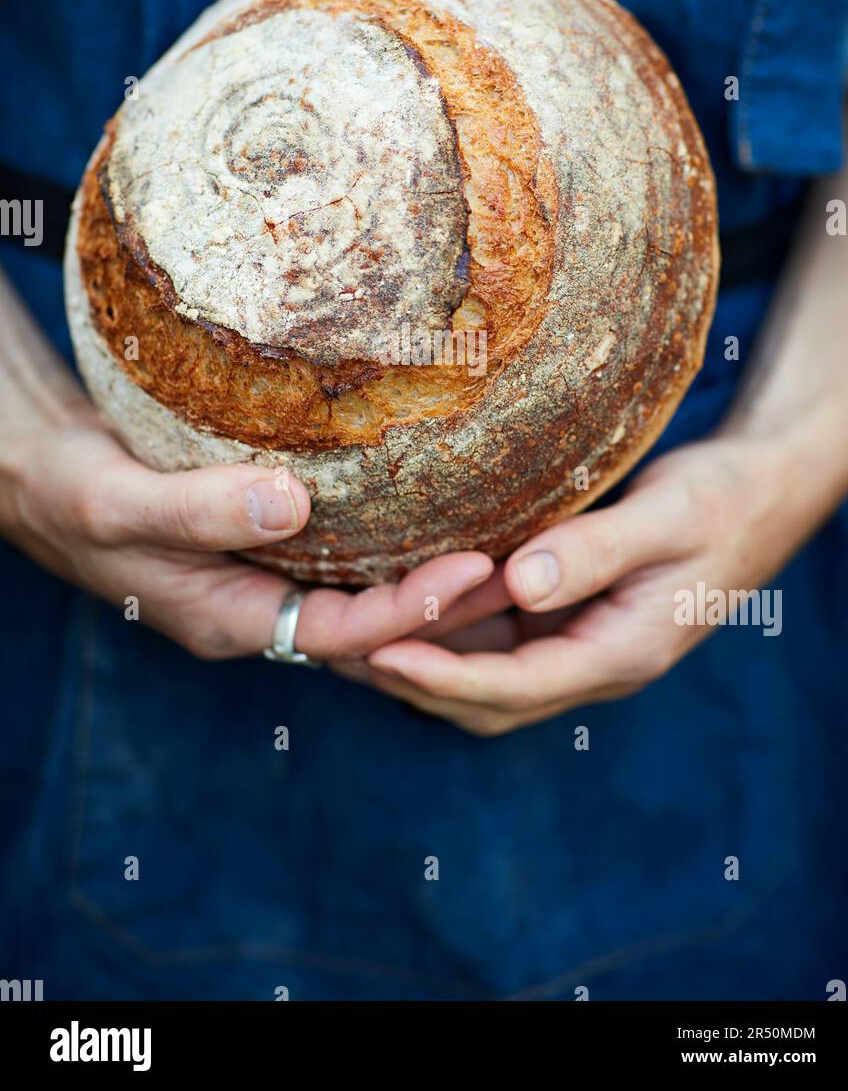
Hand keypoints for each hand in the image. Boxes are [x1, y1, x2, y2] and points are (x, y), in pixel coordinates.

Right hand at [1, 414, 492, 660]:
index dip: (412, 608)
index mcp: (232, 620)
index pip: (342, 632)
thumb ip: (200, 507)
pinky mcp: (274, 552)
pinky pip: (351, 567)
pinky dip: (400, 553)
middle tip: (531, 571)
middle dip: (450, 613)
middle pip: (376, 632)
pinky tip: (449, 516)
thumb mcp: (123, 503)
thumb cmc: (74, 494)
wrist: (50, 480)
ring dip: (438, 590)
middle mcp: (262, 613)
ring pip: (370, 604)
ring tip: (519, 554)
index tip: (478, 567)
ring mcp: (270, 586)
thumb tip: (292, 503)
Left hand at [330, 430, 819, 733]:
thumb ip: (596, 550)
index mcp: (621, 652)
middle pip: (489, 700)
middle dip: (416, 682)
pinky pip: (501, 638)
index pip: (515, 686)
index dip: (442, 675)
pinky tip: (410, 596)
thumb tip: (522, 583)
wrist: (760, 493)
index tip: (377, 651)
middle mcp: (596, 660)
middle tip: (341, 649)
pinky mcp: (572, 616)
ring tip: (354, 629)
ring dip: (426, 660)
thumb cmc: (721, 500)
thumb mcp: (666, 517)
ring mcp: (583, 642)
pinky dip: (453, 628)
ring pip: (489, 674)